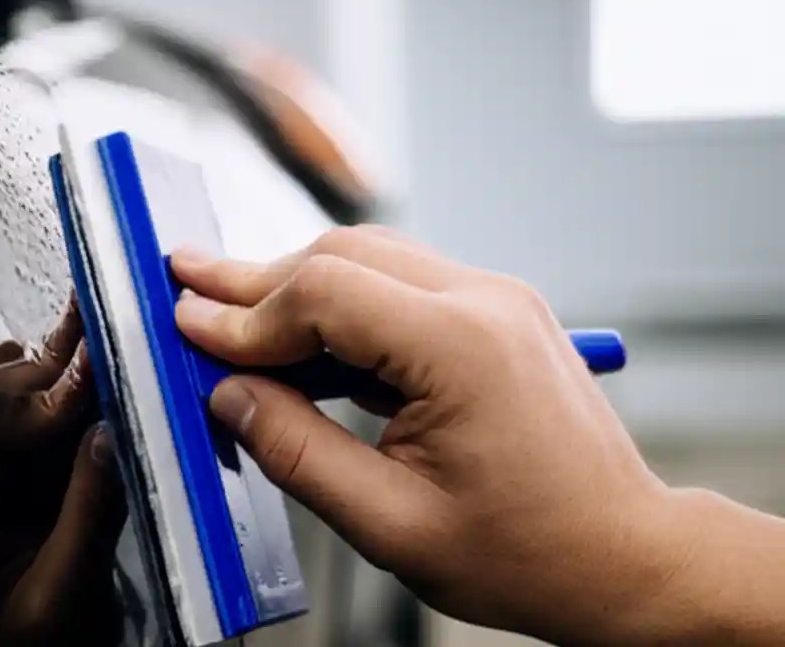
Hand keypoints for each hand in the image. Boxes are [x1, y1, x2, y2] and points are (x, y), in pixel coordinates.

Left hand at [0, 299, 126, 646]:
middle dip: (47, 371)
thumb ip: (87, 512)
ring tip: (98, 340)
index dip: (33, 401)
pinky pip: (36, 415)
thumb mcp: (65, 590)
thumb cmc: (35, 645)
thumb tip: (111, 430)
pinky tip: (93, 367)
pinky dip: (65, 389)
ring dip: (55, 370)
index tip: (91, 389)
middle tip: (104, 336)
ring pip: (11, 393)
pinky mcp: (20, 471)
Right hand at [170, 226, 695, 645]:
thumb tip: (228, 396)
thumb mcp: (392, 524)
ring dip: (294, 285)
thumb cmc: (527, 554)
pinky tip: (295, 334)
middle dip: (255, 278)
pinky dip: (338, 305)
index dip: (244, 313)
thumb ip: (297, 452)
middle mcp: (483, 301)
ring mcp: (494, 301)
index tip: (188, 329)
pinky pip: (399, 286)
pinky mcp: (493, 314)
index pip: (323, 293)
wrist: (624, 555)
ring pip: (368, 258)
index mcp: (460, 346)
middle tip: (185, 281)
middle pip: (341, 254)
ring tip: (226, 304)